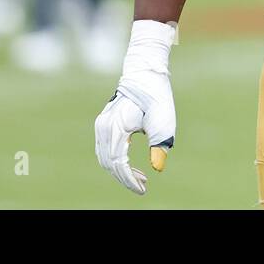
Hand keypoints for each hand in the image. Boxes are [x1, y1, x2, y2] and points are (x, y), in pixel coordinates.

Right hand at [94, 20, 176, 193]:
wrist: (145, 74)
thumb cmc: (156, 95)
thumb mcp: (163, 120)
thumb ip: (159, 144)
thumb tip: (157, 167)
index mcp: (116, 126)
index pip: (118, 162)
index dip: (129, 179)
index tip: (143, 188)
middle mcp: (103, 127)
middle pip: (109, 163)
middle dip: (125, 177)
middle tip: (144, 186)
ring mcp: (101, 125)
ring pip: (105, 158)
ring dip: (120, 171)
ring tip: (140, 178)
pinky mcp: (103, 125)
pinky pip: (104, 151)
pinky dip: (116, 162)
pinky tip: (131, 167)